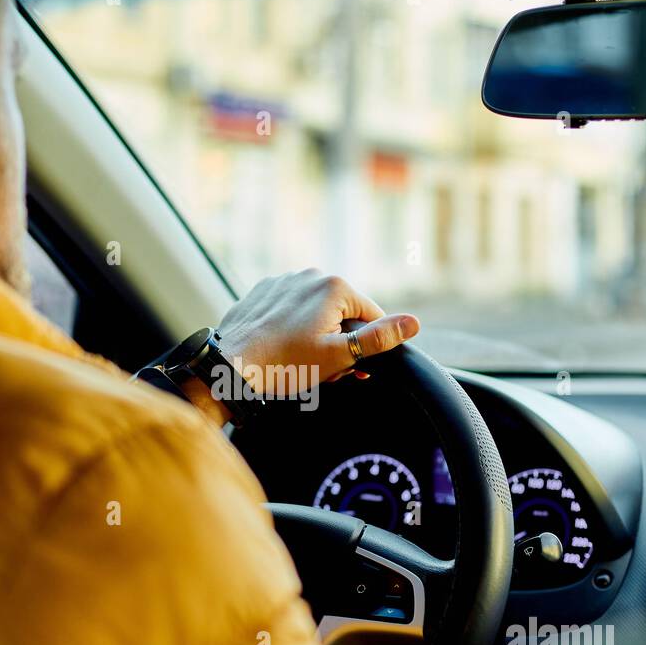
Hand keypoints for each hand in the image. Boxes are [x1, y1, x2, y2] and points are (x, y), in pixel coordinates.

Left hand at [180, 270, 419, 424]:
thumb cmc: (284, 364)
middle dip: (340, 341)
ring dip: (317, 334)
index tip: (352, 367)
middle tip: (324, 369)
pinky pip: (292, 308)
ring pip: (317, 311)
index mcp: (335, 286)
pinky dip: (293, 326)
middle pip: (343, 313)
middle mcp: (311, 274)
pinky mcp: (265, 291)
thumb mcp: (338, 356)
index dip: (366, 346)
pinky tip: (283, 347)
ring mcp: (285, 280)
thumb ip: (378, 338)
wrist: (232, 365)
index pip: (371, 316)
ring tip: (300, 361)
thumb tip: (413, 323)